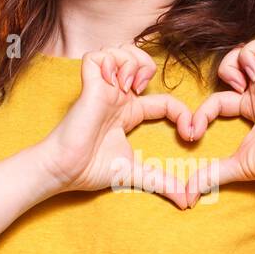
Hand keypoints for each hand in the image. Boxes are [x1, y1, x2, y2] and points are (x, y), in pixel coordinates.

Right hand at [40, 43, 196, 209]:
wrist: (65, 170)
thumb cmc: (90, 170)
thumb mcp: (135, 174)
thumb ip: (161, 183)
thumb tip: (187, 202)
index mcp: (129, 114)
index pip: (164, 100)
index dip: (182, 113)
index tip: (189, 135)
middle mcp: (118, 96)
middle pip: (140, 59)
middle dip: (151, 68)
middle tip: (150, 95)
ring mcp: (103, 88)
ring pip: (121, 51)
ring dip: (133, 62)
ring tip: (131, 87)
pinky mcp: (89, 86)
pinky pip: (98, 56)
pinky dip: (111, 63)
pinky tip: (116, 83)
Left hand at [186, 31, 254, 204]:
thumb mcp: (238, 165)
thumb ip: (213, 175)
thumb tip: (189, 195)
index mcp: (251, 107)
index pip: (219, 98)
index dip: (202, 112)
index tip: (192, 132)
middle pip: (236, 62)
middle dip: (224, 69)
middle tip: (229, 88)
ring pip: (254, 47)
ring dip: (242, 56)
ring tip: (246, 76)